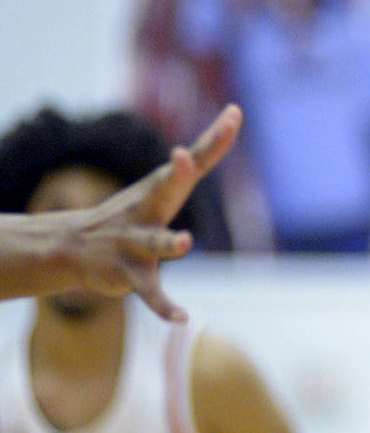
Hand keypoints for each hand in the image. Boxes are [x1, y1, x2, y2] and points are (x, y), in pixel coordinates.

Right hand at [56, 104, 242, 320]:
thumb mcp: (162, 187)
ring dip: (170, 242)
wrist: (73, 247)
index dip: (215, 138)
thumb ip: (196, 160)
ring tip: (185, 242)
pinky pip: (150, 293)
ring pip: (155, 242)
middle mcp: (148, 210)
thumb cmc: (133, 213)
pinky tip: (182, 318)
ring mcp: (135, 242)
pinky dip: (165, 307)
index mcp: (161, 190)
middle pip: (166, 188)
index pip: (195, 160)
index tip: (235, 114)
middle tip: (183, 156)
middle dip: (176, 172)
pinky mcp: (129, 273)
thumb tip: (232, 115)